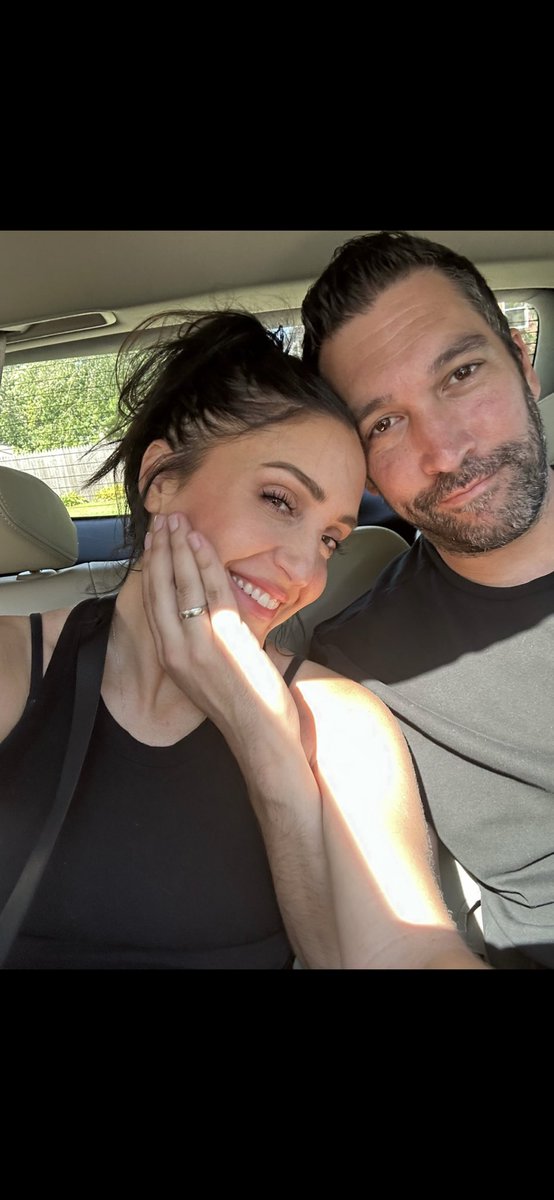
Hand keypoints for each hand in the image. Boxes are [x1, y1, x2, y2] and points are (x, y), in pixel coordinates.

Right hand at [141, 512, 300, 746]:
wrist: (260, 738)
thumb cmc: (243, 710)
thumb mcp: (212, 674)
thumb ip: (206, 643)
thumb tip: (214, 614)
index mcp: (171, 659)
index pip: (155, 604)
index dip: (152, 569)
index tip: (153, 543)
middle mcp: (177, 650)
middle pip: (162, 589)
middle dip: (161, 549)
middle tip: (162, 519)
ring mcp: (199, 643)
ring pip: (183, 584)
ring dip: (179, 547)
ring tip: (177, 521)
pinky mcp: (225, 638)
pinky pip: (212, 590)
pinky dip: (206, 562)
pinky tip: (200, 542)